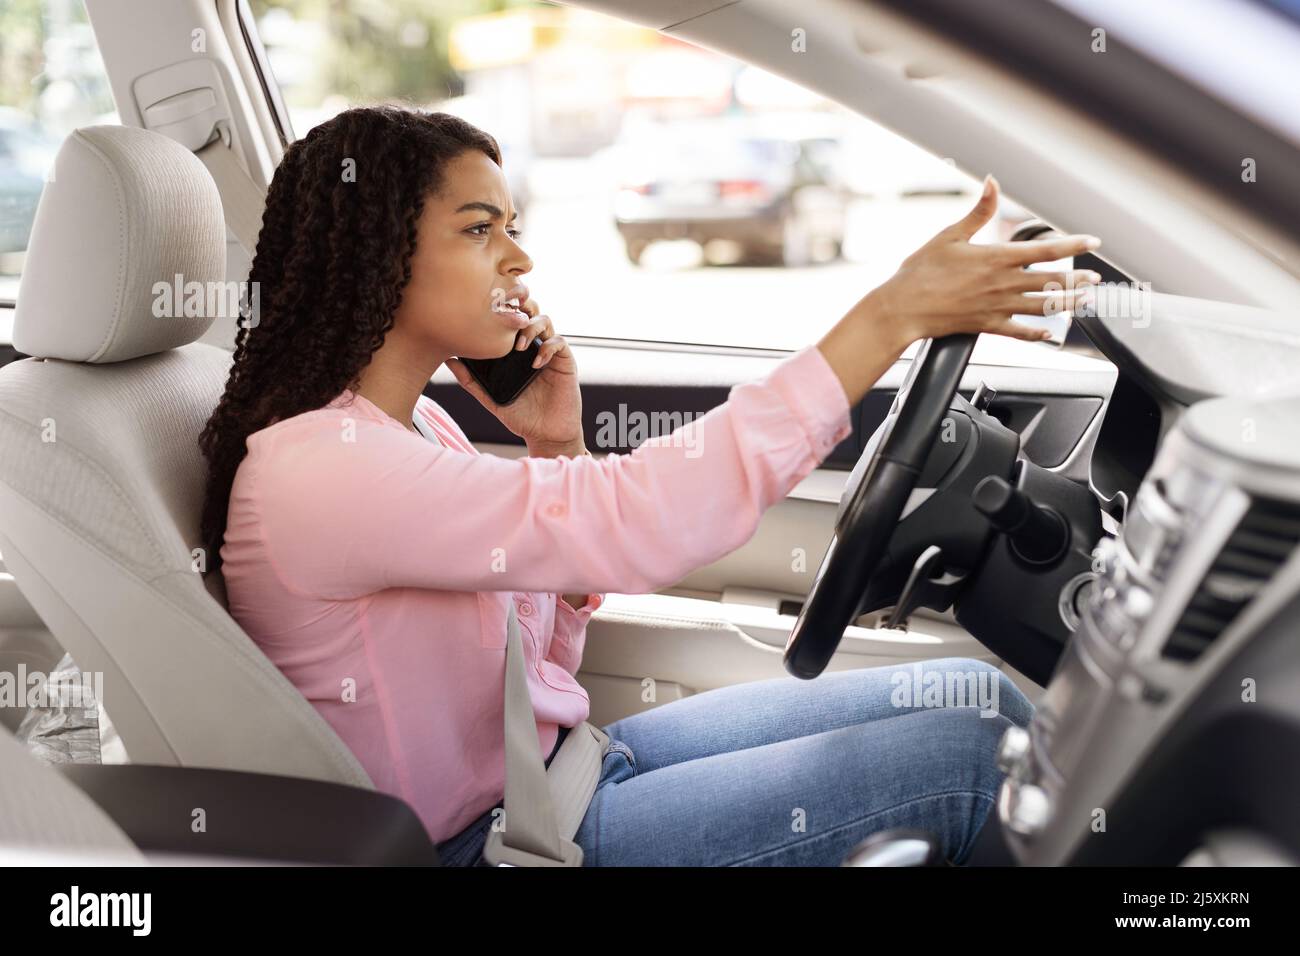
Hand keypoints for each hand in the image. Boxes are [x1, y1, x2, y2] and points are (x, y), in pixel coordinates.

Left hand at [445, 291, 583, 453]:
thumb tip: (448, 361)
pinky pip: (559, 342)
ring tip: (519, 347)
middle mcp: (533, 345)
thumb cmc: (521, 416)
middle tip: (506, 320)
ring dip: (530, 327)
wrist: (546, 434)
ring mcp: (549, 352)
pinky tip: (536, 363)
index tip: (487, 314)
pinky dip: (547, 347)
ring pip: (544, 320)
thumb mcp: (491, 397)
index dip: (502, 309)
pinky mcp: (565, 362)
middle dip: (518, 308)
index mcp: (515, 349)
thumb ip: (471, 381)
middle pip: (529, 311)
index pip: (510, 319)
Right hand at [860, 175, 1101, 347]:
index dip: (1074, 245)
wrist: (902, 308)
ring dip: (1068, 304)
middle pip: (1052, 281)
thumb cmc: (920, 271)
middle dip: (1078, 279)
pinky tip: (1049, 333)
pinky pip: (1020, 332)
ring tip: (1084, 302)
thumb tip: (992, 183)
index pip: (1046, 250)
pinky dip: (1037, 334)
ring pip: (1043, 307)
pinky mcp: (987, 326)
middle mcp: (1002, 284)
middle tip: (1095, 278)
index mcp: (996, 258)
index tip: (1093, 242)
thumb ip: (978, 212)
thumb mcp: (950, 235)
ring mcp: (997, 307)